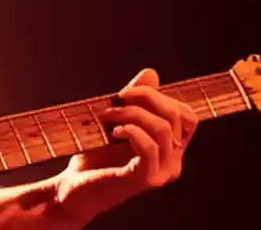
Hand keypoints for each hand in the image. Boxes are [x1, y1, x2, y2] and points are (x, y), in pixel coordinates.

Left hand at [49, 68, 198, 225]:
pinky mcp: (143, 180)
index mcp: (171, 150)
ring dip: (132, 114)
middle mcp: (172, 163)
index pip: (187, 117)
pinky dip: (132, 131)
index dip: (162, 97)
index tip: (130, 92)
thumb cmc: (95, 154)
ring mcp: (160, 173)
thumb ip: (136, 99)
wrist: (73, 186)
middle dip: (146, 98)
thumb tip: (151, 74)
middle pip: (176, 117)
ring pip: (163, 129)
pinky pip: (149, 148)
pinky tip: (113, 132)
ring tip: (108, 116)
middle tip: (115, 99)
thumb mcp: (117, 120)